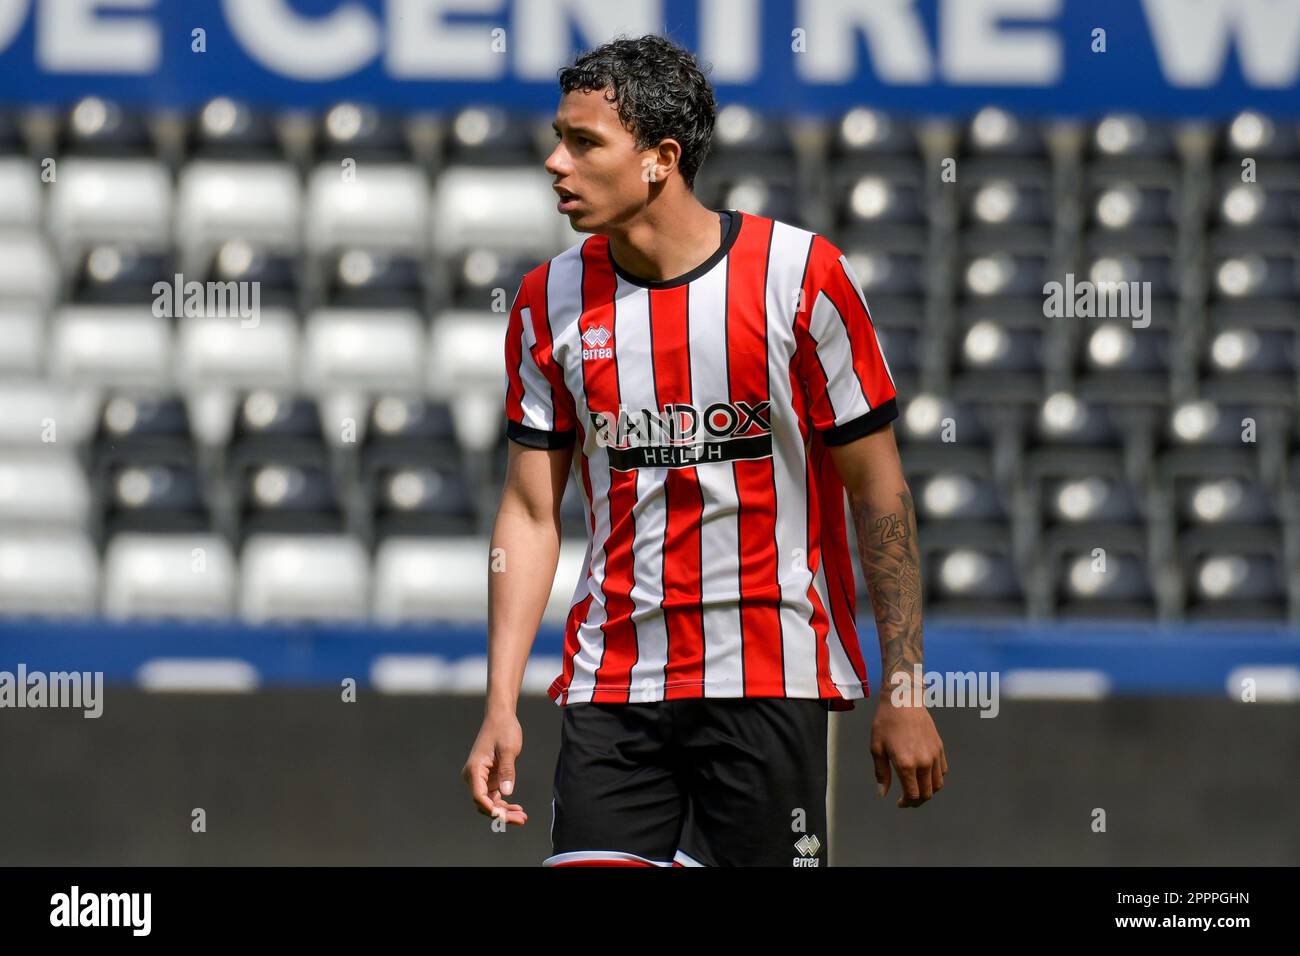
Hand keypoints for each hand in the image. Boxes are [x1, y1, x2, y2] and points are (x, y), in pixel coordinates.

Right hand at [462, 708, 527, 825]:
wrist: (501, 717)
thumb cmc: (503, 730)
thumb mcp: (509, 749)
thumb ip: (507, 771)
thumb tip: (506, 792)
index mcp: (474, 769)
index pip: (479, 796)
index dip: (491, 809)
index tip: (505, 817)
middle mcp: (474, 776)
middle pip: (484, 803)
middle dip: (501, 814)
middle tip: (521, 820)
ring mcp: (481, 779)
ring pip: (489, 803)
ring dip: (504, 811)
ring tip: (522, 817)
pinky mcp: (488, 779)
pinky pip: (494, 797)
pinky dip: (504, 804)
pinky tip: (517, 809)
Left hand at [870, 681, 947, 807]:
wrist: (903, 699)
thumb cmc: (885, 722)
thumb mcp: (877, 748)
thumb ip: (881, 773)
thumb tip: (883, 793)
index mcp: (906, 764)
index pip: (912, 795)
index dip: (906, 803)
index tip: (899, 802)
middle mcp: (924, 762)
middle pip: (927, 793)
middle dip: (917, 801)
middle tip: (907, 799)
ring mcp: (934, 755)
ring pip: (937, 784)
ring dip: (928, 791)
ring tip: (917, 789)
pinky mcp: (940, 747)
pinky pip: (942, 770)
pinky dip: (935, 778)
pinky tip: (924, 775)